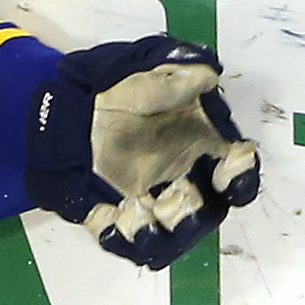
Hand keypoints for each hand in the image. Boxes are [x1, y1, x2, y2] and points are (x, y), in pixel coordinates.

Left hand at [27, 36, 260, 268]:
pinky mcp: (108, 210)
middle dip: (195, 212)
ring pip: (166, 235)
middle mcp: (180, 177)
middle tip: (175, 195)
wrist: (64, 97)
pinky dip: (118, 237)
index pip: (238, 172)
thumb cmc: (116, 82)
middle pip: (205, 213)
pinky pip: (119, 238)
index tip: (226, 170)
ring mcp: (145, 197)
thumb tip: (204, 73)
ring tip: (135, 210)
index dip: (240, 177)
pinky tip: (105, 217)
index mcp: (201, 145)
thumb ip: (180, 71)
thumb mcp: (148, 67)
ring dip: (157, 232)